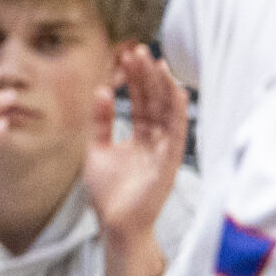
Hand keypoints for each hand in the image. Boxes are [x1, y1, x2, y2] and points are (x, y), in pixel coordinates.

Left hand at [84, 45, 187, 275]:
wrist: (113, 225)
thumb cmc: (107, 193)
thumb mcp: (97, 149)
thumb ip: (101, 121)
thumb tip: (101, 89)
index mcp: (140, 137)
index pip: (140, 100)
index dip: (135, 78)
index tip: (127, 55)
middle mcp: (155, 140)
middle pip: (155, 101)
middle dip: (147, 75)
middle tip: (138, 50)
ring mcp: (164, 150)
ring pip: (169, 112)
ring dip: (164, 87)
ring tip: (157, 62)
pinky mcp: (170, 163)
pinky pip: (178, 134)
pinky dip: (178, 112)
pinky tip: (177, 92)